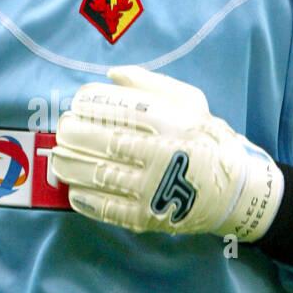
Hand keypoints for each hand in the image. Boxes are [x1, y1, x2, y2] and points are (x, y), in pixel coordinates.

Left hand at [50, 65, 283, 240]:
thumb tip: (112, 74)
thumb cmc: (206, 140)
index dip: (94, 104)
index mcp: (175, 124)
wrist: (234, 192)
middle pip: (105, 141)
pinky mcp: (146, 218)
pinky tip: (72, 188)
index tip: (78, 102)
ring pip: (99, 174)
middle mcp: (163, 156)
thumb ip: (151, 84)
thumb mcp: (191, 103)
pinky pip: (105, 208)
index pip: (124, 109)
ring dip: (70, 164)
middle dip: (75, 133)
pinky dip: (84, 198)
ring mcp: (153, 190)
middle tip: (63, 128)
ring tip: (58, 156)